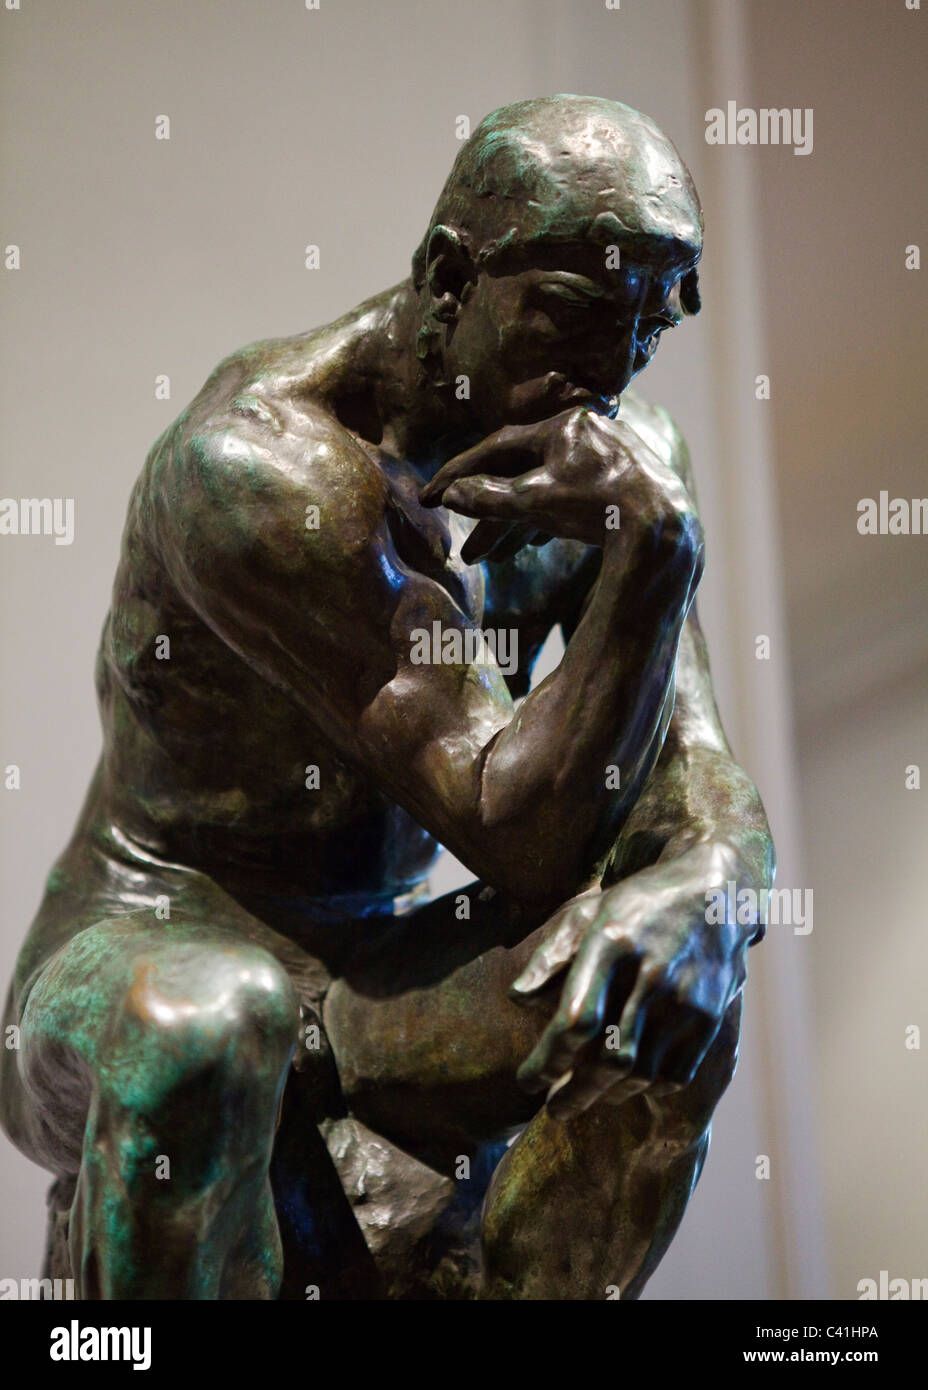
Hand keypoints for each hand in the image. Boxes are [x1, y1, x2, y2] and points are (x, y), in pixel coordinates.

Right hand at [419, 404, 701, 563]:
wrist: (662, 530)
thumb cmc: (597, 508)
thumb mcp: (534, 502)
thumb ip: (489, 498)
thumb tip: (451, 495)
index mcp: (563, 426)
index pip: (497, 447)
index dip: (460, 473)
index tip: (432, 495)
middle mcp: (586, 434)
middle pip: (521, 472)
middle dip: (487, 512)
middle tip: (462, 543)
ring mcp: (608, 459)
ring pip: (545, 489)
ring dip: (514, 522)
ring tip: (488, 556)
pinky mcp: (624, 485)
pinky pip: (571, 499)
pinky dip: (546, 519)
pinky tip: (533, 543)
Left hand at [509, 851, 750, 1120]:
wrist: (714, 893)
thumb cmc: (637, 906)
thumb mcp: (588, 912)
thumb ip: (551, 955)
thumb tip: (517, 998)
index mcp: (612, 942)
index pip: (576, 1019)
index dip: (548, 1059)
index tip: (528, 1080)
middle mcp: (652, 972)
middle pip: (608, 1057)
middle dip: (575, 1093)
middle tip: (553, 1108)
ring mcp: (686, 997)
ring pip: (641, 1072)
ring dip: (607, 1095)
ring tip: (583, 1098)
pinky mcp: (710, 1016)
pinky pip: (674, 1074)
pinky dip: (646, 1088)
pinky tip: (625, 1085)